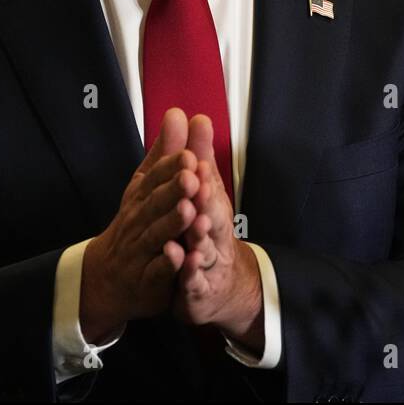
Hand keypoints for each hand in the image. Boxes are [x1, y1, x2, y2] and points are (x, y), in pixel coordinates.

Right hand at [80, 108, 200, 342]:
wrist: (106, 276)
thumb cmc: (135, 223)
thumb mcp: (147, 185)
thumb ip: (166, 152)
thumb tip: (177, 113)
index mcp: (142, 196)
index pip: (155, 177)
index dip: (171, 167)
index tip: (188, 154)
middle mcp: (139, 220)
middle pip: (156, 203)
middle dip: (174, 190)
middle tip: (191, 176)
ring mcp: (141, 250)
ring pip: (157, 235)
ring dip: (172, 223)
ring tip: (189, 211)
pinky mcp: (148, 278)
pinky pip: (158, 271)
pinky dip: (168, 264)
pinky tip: (180, 256)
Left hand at [173, 114, 262, 347]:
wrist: (220, 285)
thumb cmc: (208, 230)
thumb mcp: (204, 191)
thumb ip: (197, 156)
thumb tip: (195, 116)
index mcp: (213, 207)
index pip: (210, 189)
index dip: (204, 176)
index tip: (196, 162)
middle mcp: (215, 232)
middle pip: (214, 215)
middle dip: (206, 201)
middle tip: (199, 187)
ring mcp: (209, 261)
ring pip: (205, 248)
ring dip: (200, 236)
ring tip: (194, 224)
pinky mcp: (200, 288)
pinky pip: (196, 281)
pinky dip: (190, 272)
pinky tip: (183, 262)